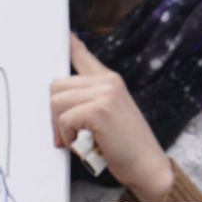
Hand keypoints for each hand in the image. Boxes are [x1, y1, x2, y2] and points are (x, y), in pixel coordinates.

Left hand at [52, 34, 173, 199]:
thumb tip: (58, 99)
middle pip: (56, 86)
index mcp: (110, 81)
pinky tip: (81, 145)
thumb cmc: (125, 148)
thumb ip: (88, 102)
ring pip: (56, 102)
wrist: (148, 167)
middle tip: (64, 135)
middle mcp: (108, 81)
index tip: (65, 34)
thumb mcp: (108, 117)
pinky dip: (67, 136)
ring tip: (74, 141)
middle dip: (53, 113)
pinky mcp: (100, 109)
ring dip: (59, 127)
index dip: (72, 45)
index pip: (84, 56)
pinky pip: (64, 119)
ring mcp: (105, 93)